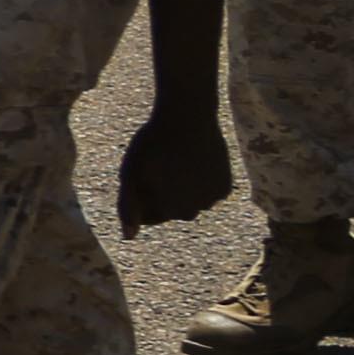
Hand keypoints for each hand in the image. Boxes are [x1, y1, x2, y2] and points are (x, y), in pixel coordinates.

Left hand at [116, 94, 232, 233]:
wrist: (189, 117)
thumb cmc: (152, 143)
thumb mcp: (130, 172)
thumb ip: (128, 206)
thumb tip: (128, 237)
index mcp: (169, 209)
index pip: (148, 216)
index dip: (140, 196)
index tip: (139, 173)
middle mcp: (195, 210)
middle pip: (171, 210)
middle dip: (162, 195)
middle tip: (157, 167)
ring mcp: (213, 200)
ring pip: (191, 202)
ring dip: (182, 191)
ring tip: (174, 164)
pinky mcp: (225, 187)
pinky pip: (207, 193)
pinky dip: (200, 184)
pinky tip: (192, 164)